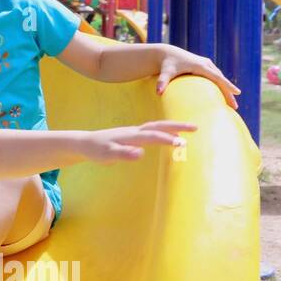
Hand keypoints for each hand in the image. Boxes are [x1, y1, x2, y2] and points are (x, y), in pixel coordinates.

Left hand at [80, 120, 196, 163]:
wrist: (85, 143)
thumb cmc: (96, 150)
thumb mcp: (107, 155)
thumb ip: (123, 154)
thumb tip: (141, 153)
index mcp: (131, 136)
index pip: (153, 136)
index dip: (168, 139)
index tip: (184, 144)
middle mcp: (135, 131)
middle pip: (159, 125)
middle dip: (177, 126)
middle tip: (196, 127)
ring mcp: (134, 132)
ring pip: (156, 126)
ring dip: (172, 127)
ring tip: (188, 130)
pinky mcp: (132, 135)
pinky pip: (152, 130)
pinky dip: (164, 130)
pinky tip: (168, 136)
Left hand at [157, 48, 240, 108]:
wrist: (166, 53)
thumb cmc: (166, 64)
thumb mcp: (164, 73)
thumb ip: (162, 82)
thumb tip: (158, 93)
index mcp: (199, 65)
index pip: (216, 77)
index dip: (227, 85)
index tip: (237, 93)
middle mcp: (206, 64)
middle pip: (221, 79)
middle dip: (229, 92)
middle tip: (235, 107)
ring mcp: (206, 64)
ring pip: (220, 78)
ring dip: (226, 90)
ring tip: (231, 104)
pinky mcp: (205, 66)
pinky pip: (215, 77)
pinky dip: (221, 85)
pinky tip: (222, 96)